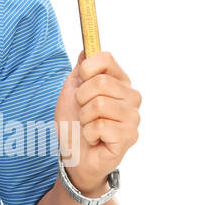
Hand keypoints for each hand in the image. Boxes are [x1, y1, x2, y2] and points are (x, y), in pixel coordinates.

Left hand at [54, 50, 140, 195]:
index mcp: (119, 81)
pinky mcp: (130, 137)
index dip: (86, 68)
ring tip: (88, 126)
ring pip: (100, 105)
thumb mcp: (71, 91)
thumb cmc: (73, 123)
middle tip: (83, 111)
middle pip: (101, 82)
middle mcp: (131, 97)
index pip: (106, 58)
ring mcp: (133, 118)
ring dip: (84, 118)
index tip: (80, 82)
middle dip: (81, 98)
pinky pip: (100, 126)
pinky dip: (89, 134)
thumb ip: (81, 70)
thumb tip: (86, 48)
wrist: (73, 155)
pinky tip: (95, 139)